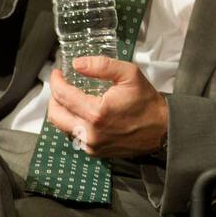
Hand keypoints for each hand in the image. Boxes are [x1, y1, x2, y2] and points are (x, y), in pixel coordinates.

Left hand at [47, 55, 167, 158]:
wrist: (162, 129)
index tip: (57, 73)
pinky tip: (82, 113)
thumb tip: (77, 64)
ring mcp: (92, 145)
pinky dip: (72, 123)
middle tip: (60, 86)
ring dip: (62, 111)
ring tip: (70, 98)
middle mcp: (90, 133)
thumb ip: (102, 65)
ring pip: (62, 127)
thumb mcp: (129, 74)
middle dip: (53, 97)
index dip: (56, 81)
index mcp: (97, 113)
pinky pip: (74, 136)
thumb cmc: (147, 102)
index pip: (63, 96)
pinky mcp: (95, 152)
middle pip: (55, 115)